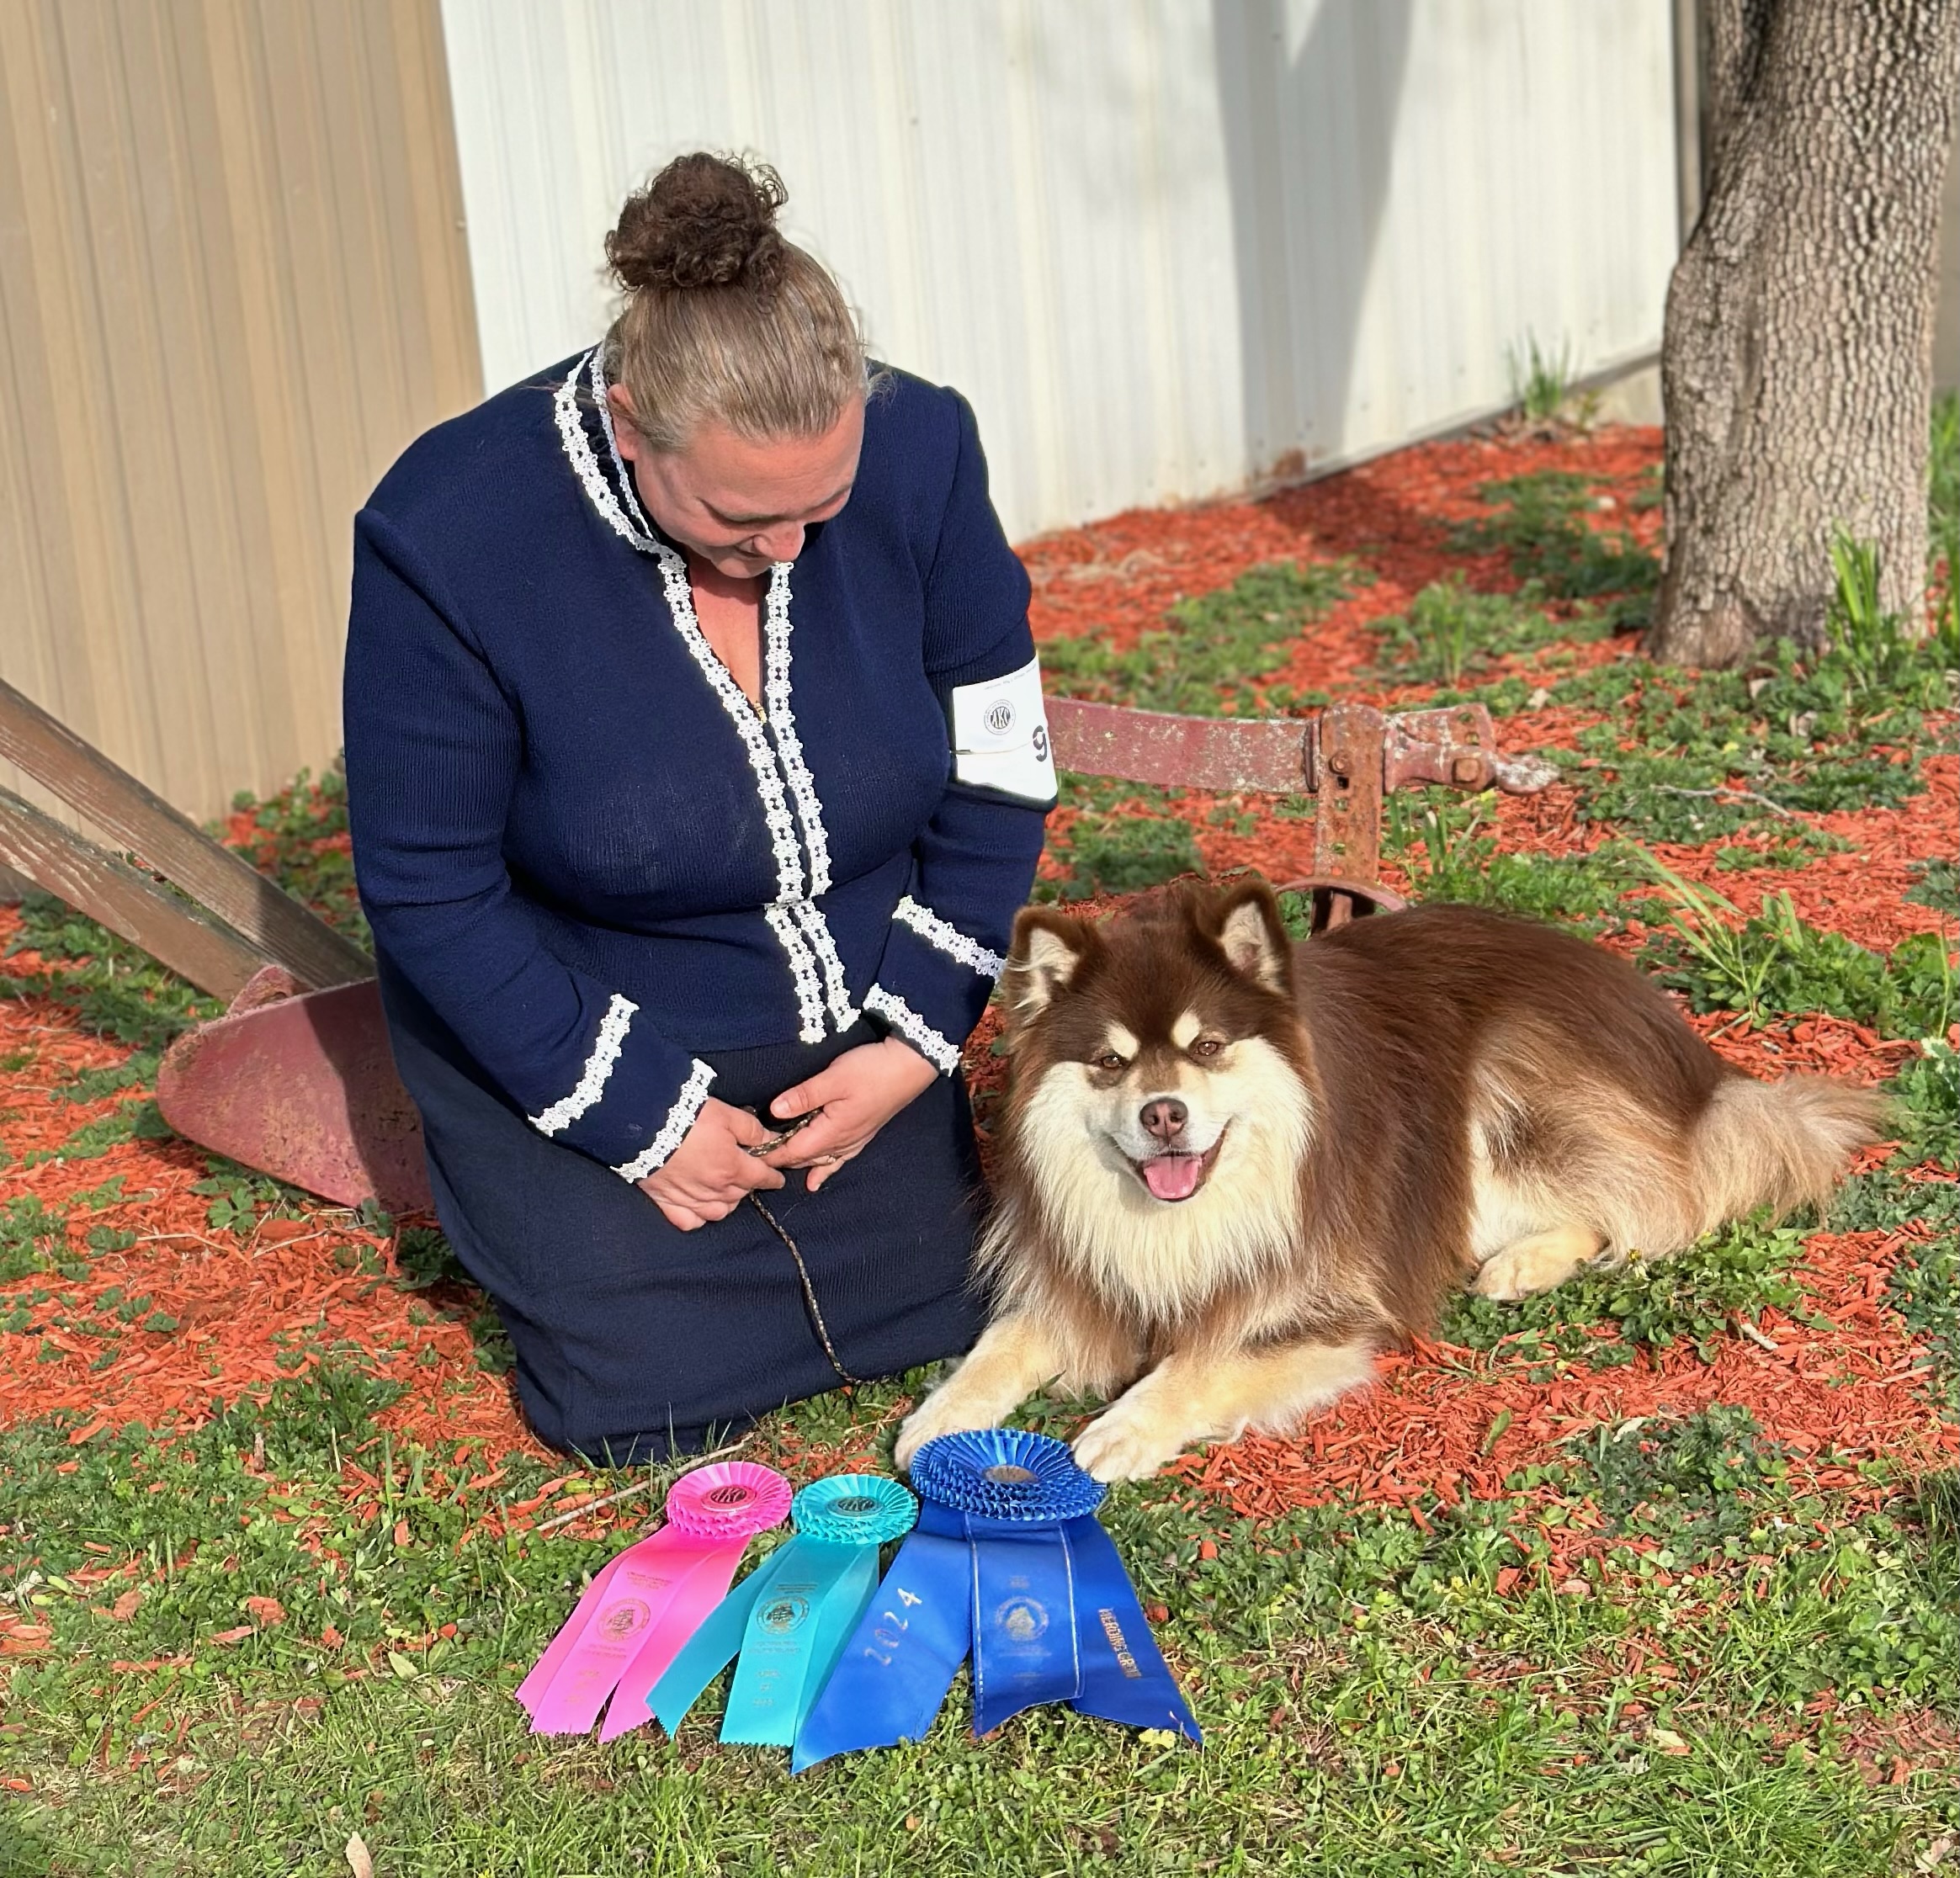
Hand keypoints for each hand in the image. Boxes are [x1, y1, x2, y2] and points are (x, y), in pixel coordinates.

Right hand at [637, 1097, 783, 1229]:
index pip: (761, 1178)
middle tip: (746, 1175)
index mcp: (732, 1167)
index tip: (776, 1178)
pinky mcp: (666, 1202)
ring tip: (726, 1191)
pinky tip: (700, 1208)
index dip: (772, 1177)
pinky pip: (689, 1221)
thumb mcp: (726, 1114)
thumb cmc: (687, 1116)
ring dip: (727, 1203)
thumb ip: (751, 1130)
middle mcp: (714, 1189)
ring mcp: (689, 1199)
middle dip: (747, 1185)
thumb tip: (771, 1140)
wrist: (643, 1124)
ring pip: (719, 1212)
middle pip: (740, 1195)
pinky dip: (699, 1217)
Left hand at [762, 1038, 939, 1192]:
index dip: (769, 1155)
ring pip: (819, 1160)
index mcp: (831, 1131)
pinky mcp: (863, 1133)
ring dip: (798, 1163)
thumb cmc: (872, 1070)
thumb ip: (803, 1096)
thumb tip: (774, 1111)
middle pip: (803, 1158)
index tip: (747, 1155)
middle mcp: (842, 1142)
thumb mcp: (834, 1078)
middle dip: (779, 1160)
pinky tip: (815, 1180)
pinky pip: (838, 1159)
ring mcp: (854, 1139)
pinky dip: (823, 1169)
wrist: (911, 1066)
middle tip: (753, 1157)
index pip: (792, 1151)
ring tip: (776, 1168)